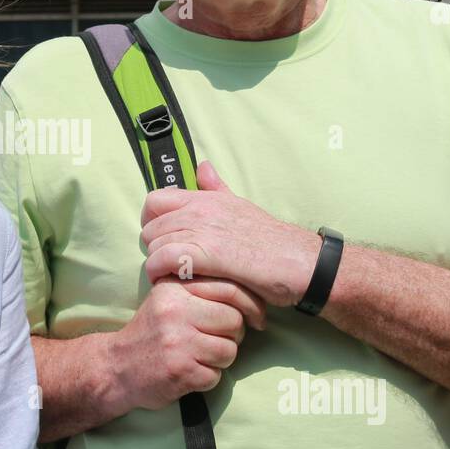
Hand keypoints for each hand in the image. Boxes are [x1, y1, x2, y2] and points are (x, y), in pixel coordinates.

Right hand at [109, 275, 263, 412]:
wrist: (116, 367)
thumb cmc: (151, 333)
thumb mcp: (168, 299)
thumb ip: (201, 290)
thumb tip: (252, 293)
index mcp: (174, 288)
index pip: (229, 288)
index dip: (251, 304)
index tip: (258, 317)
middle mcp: (174, 311)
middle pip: (234, 320)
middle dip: (233, 335)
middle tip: (217, 341)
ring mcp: (177, 341)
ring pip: (229, 350)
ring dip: (220, 360)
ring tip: (200, 358)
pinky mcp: (180, 370)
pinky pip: (216, 376)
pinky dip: (207, 379)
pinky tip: (189, 373)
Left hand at [140, 160, 319, 308]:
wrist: (300, 263)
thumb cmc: (271, 242)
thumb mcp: (240, 206)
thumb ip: (216, 189)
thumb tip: (202, 166)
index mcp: (205, 198)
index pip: (154, 200)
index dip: (151, 222)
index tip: (162, 239)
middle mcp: (200, 209)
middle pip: (149, 226)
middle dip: (154, 248)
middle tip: (168, 265)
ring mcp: (203, 230)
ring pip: (154, 244)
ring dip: (157, 264)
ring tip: (171, 277)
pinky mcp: (207, 254)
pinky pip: (164, 259)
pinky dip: (160, 273)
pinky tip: (172, 282)